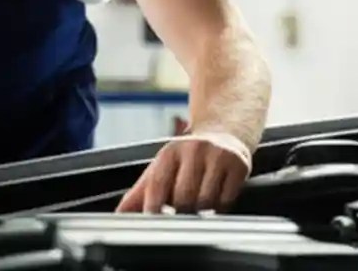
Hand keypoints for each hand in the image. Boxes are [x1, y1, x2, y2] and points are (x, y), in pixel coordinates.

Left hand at [116, 131, 251, 213]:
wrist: (224, 133)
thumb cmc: (187, 158)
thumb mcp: (162, 168)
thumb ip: (139, 193)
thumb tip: (119, 215)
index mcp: (170, 152)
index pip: (158, 184)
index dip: (153, 207)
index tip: (151, 223)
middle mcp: (193, 150)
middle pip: (183, 198)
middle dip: (180, 212)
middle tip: (180, 214)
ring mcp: (217, 156)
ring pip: (206, 202)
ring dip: (200, 212)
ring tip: (198, 205)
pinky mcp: (239, 164)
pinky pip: (226, 200)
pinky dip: (219, 207)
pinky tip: (215, 199)